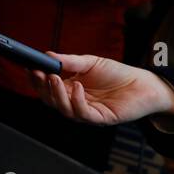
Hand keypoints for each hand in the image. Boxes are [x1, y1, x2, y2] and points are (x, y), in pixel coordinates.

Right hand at [29, 53, 173, 126]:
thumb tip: (48, 55)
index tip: (30, 68)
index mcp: (70, 89)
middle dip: (42, 88)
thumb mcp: (90, 62)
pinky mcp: (100, 118)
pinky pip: (82, 113)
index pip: (47, 88)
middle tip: (41, 74)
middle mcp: (75, 102)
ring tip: (55, 78)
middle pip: (50, 101)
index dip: (36, 81)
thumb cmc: (117, 74)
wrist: (143, 84)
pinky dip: (76, 100)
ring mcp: (86, 112)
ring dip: (56, 94)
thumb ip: (69, 61)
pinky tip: (77, 86)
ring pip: (63, 109)